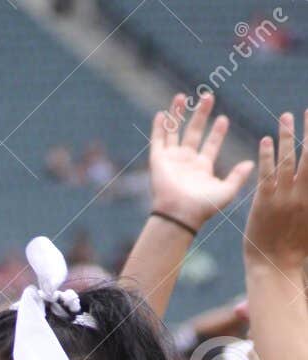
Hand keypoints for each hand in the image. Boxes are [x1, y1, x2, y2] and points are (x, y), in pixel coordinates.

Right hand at [150, 93, 253, 232]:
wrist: (180, 214)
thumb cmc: (203, 207)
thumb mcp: (227, 191)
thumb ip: (238, 177)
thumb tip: (251, 163)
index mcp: (202, 169)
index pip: (210, 145)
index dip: (217, 133)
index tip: (224, 119)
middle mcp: (187, 162)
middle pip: (194, 132)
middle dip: (201, 114)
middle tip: (208, 96)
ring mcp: (171, 160)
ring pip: (174, 132)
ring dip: (177, 115)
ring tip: (182, 96)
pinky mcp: (158, 161)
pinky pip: (157, 141)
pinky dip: (158, 128)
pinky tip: (162, 114)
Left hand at [245, 110, 307, 270]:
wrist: (274, 267)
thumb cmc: (295, 248)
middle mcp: (303, 195)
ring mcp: (283, 198)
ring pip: (287, 161)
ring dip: (287, 136)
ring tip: (286, 116)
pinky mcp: (264, 203)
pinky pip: (266, 174)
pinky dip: (267, 156)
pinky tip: (267, 140)